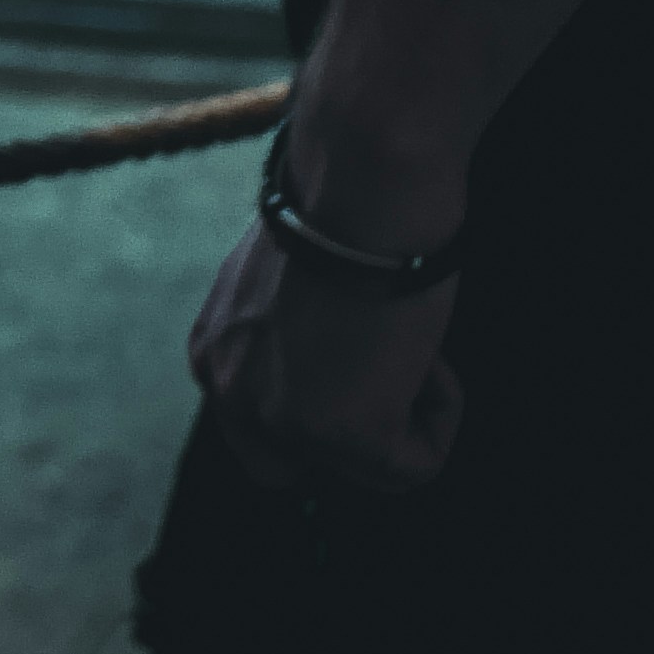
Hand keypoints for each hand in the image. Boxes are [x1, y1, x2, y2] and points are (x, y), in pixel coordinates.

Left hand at [186, 185, 463, 495]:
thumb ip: (284, 339)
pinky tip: (430, 355)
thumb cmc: (340, 209)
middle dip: (342, 438)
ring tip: (407, 339)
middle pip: (290, 470)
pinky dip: (442, 415)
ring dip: (406, 411)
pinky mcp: (348, 436)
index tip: (353, 356)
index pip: (255, 427)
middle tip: (384, 374)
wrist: (363, 183)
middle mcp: (231, 395)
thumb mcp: (284, 284)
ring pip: (368, 468)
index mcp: (212, 352)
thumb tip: (331, 368)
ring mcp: (288, 423)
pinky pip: (416, 465)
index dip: (314, 406)